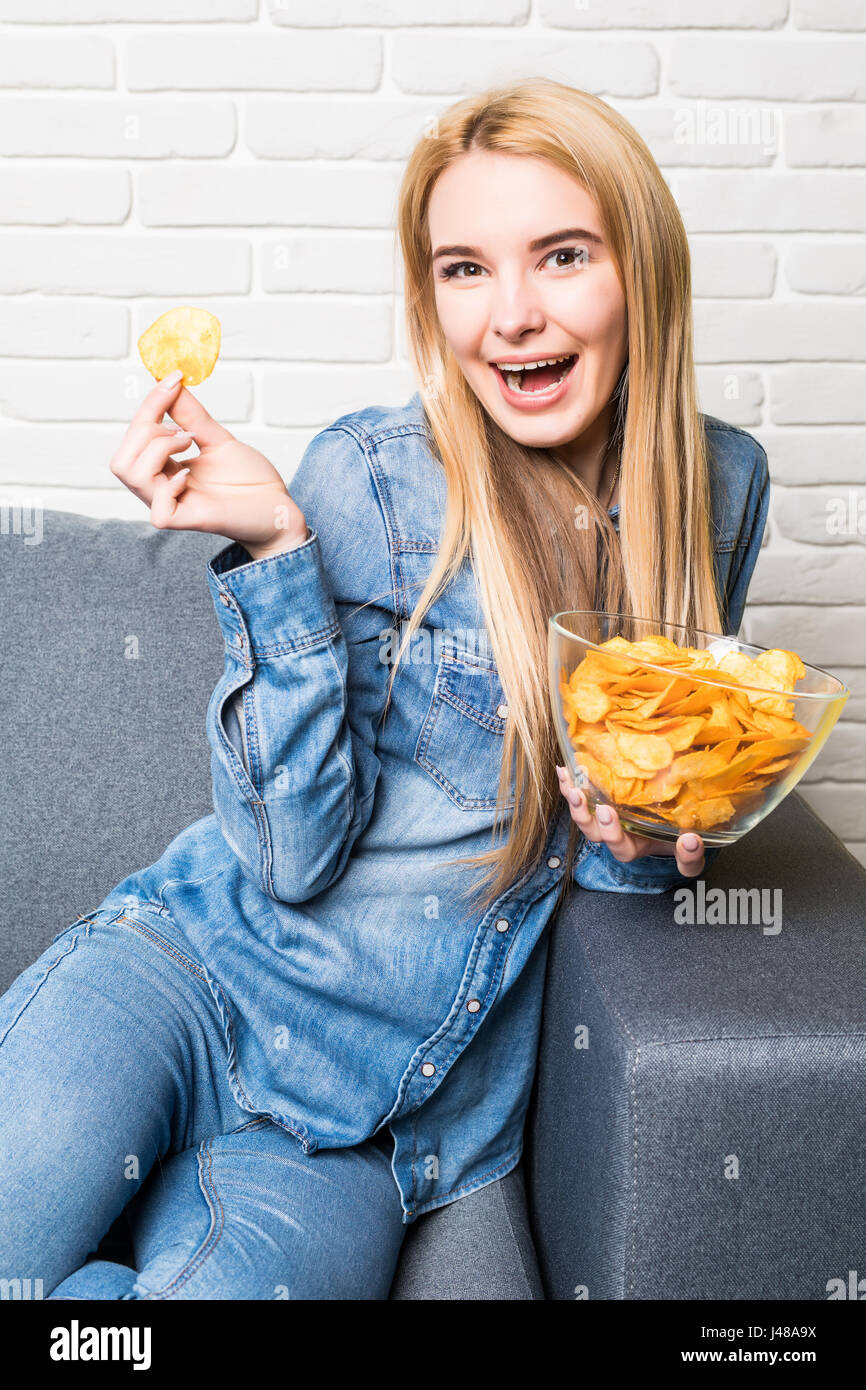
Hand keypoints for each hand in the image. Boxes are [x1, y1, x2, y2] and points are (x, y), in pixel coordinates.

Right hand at [110, 370, 308, 558]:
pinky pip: (158, 509)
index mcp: (164, 469)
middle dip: (145, 428)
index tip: (172, 379)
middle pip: (121, 459)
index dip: (150, 406)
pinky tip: (190, 475)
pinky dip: (169, 486)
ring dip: (157, 448)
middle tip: (182, 429)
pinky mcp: (187, 521)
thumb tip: (169, 382)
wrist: (278, 507)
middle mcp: (161, 488)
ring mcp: (172, 506)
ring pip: (132, 475)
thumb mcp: (218, 439)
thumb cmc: (250, 480)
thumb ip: (191, 416)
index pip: (136, 437)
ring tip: (189, 444)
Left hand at [556, 764, 705, 876]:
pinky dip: (570, 784)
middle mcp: (613, 833)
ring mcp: (604, 817)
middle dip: (587, 818)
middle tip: (593, 801)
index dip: (613, 835)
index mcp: (632, 847)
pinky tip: (564, 769)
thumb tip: (691, 841)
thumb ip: (691, 855)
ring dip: (575, 800)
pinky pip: (579, 794)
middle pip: (594, 832)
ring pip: (582, 814)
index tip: (610, 812)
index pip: (620, 848)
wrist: (672, 824)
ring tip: (571, 785)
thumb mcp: (688, 853)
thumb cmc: (677, 838)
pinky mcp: (599, 799)